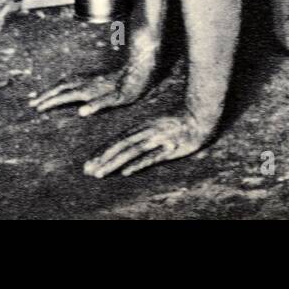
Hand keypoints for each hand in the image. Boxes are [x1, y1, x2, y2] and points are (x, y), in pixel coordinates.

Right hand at [30, 67, 149, 116]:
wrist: (138, 70)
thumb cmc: (129, 88)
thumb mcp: (116, 100)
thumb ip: (98, 105)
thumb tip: (81, 112)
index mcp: (87, 90)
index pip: (63, 97)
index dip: (50, 103)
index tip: (37, 108)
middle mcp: (85, 82)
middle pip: (60, 88)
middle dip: (45, 95)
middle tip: (32, 103)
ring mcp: (88, 78)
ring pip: (64, 82)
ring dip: (52, 89)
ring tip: (42, 95)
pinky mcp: (93, 77)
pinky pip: (71, 80)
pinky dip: (61, 84)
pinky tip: (63, 86)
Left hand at [83, 113, 215, 177]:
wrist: (202, 116)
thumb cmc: (181, 121)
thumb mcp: (160, 125)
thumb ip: (145, 134)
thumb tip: (129, 148)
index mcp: (145, 126)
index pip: (119, 140)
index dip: (103, 151)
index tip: (89, 162)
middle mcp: (149, 132)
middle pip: (121, 146)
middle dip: (103, 158)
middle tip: (87, 170)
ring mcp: (160, 140)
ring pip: (132, 152)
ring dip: (114, 162)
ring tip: (99, 173)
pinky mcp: (171, 148)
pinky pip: (153, 157)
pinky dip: (139, 164)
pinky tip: (126, 172)